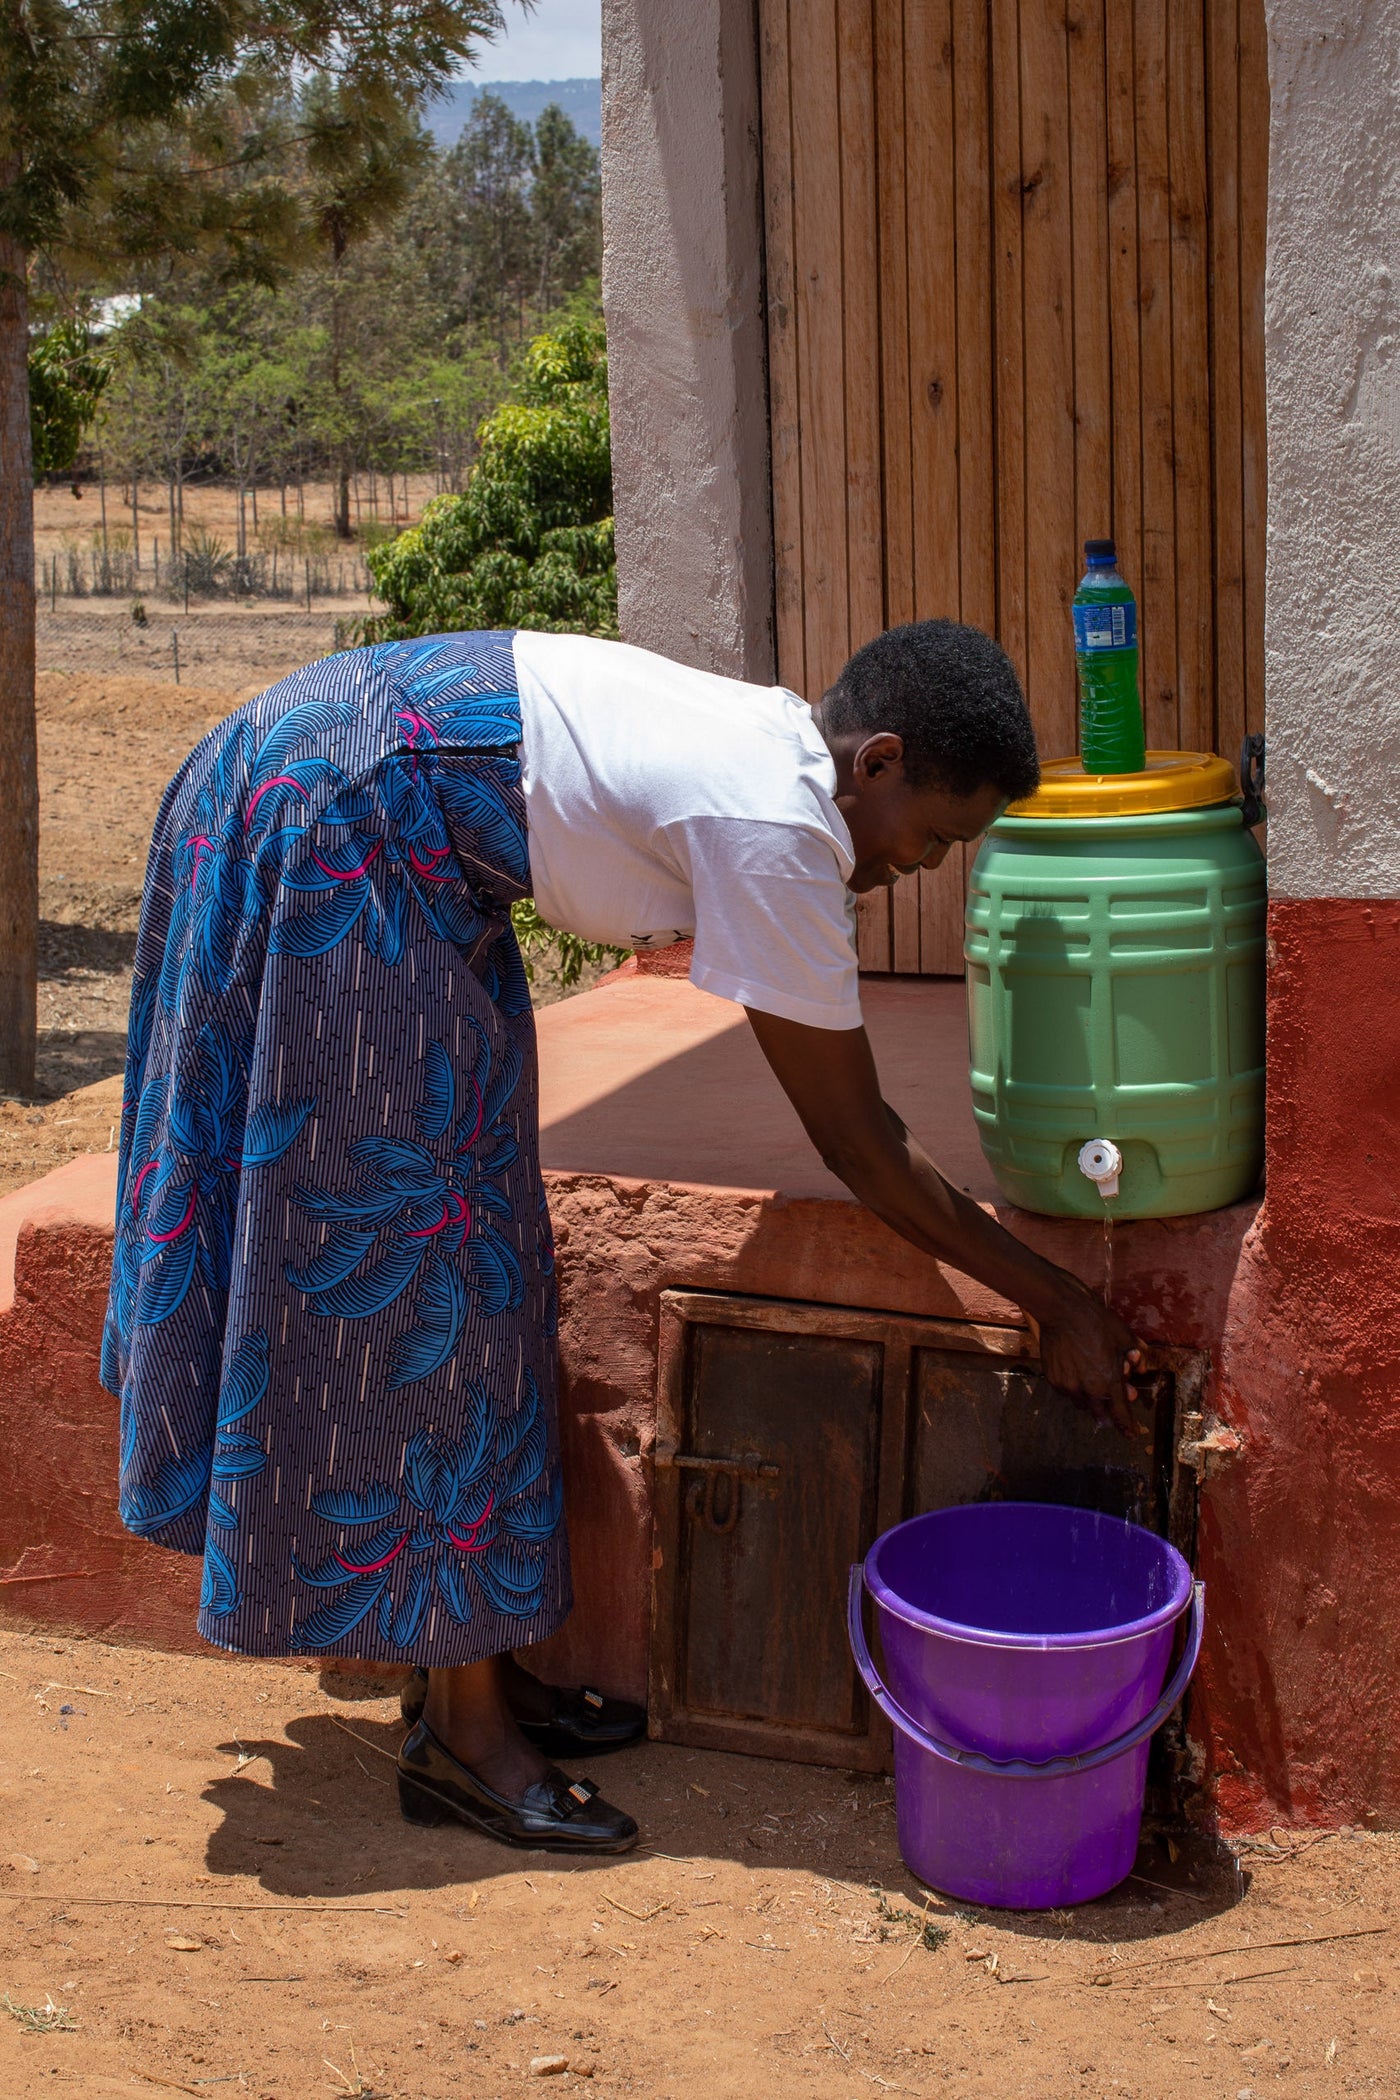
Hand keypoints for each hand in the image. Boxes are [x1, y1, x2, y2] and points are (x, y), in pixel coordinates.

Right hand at [1036, 1285, 1143, 1435]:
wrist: (1062, 1312)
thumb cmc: (1097, 1323)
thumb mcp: (1125, 1337)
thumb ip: (1136, 1357)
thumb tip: (1140, 1369)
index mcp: (1108, 1382)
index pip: (1120, 1414)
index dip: (1127, 1427)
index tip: (1131, 1435)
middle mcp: (1088, 1390)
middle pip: (1100, 1414)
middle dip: (1108, 1411)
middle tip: (1112, 1398)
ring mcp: (1068, 1386)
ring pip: (1082, 1403)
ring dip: (1091, 1399)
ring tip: (1093, 1382)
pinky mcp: (1054, 1379)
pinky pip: (1067, 1392)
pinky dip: (1075, 1388)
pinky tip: (1077, 1372)